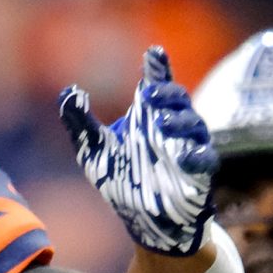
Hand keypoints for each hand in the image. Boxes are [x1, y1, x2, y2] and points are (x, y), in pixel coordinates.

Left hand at [59, 48, 219, 257]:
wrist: (140, 220)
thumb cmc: (122, 180)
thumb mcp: (93, 151)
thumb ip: (80, 122)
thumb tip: (67, 91)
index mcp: (149, 114)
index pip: (156, 83)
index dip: (157, 67)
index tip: (153, 53)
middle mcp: (173, 125)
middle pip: (178, 98)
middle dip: (166, 92)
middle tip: (147, 94)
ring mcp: (189, 147)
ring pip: (194, 124)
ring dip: (179, 121)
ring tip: (160, 124)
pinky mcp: (201, 173)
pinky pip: (205, 159)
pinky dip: (195, 156)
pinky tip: (181, 157)